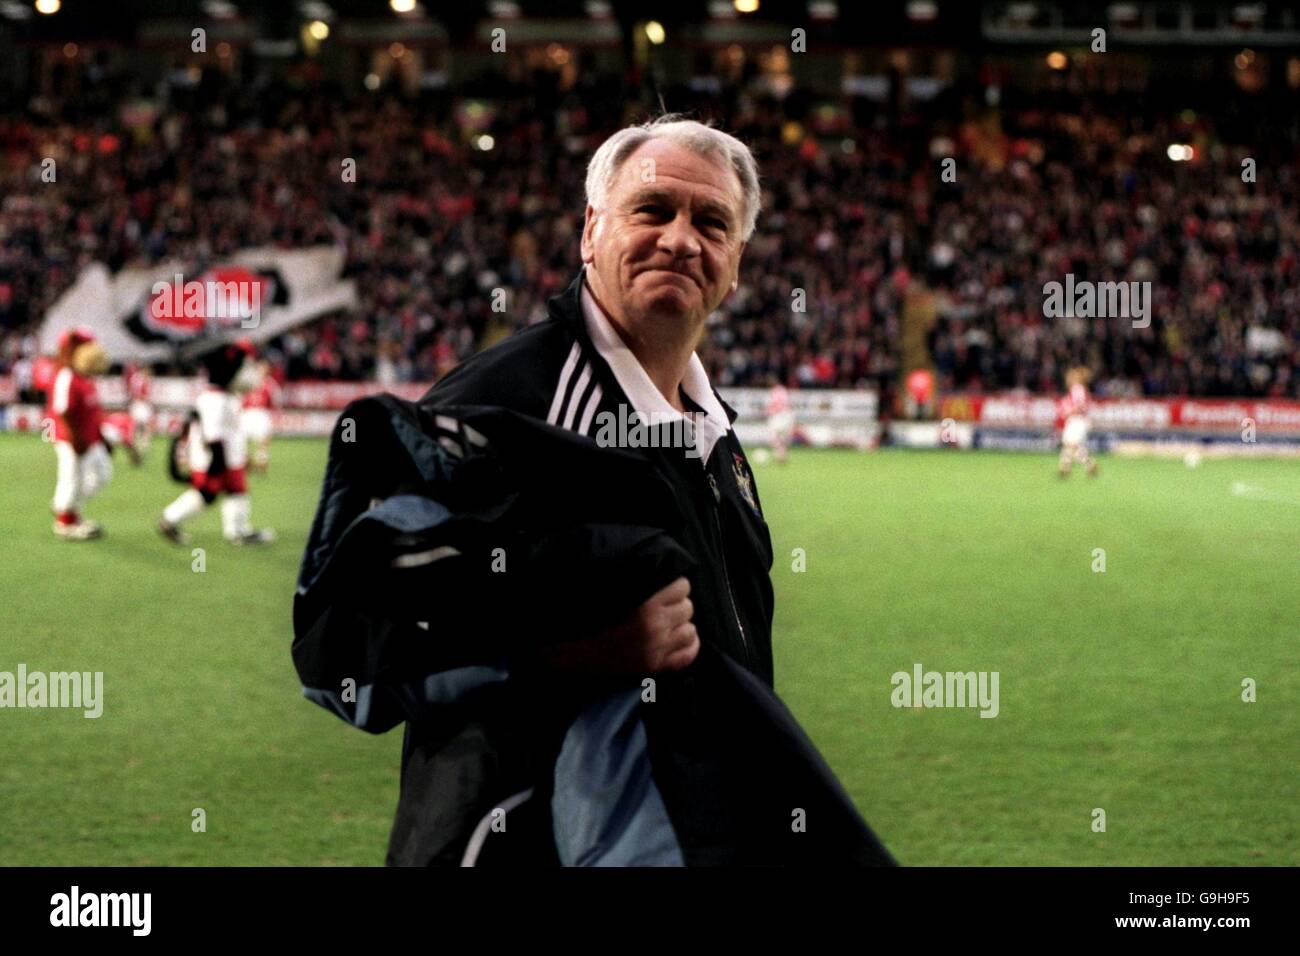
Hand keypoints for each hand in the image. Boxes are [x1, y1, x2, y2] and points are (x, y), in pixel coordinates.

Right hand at [536, 576, 698, 676]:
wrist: (572, 649)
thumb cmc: (589, 616)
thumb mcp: (613, 590)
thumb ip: (637, 579)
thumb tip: (659, 565)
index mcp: (645, 604)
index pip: (682, 586)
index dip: (673, 586)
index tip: (663, 589)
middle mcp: (654, 627)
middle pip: (687, 607)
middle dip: (676, 606)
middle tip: (662, 608)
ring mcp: (656, 649)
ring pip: (690, 630)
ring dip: (680, 625)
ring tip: (666, 624)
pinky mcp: (655, 667)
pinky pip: (688, 655)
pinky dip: (688, 646)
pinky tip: (677, 640)